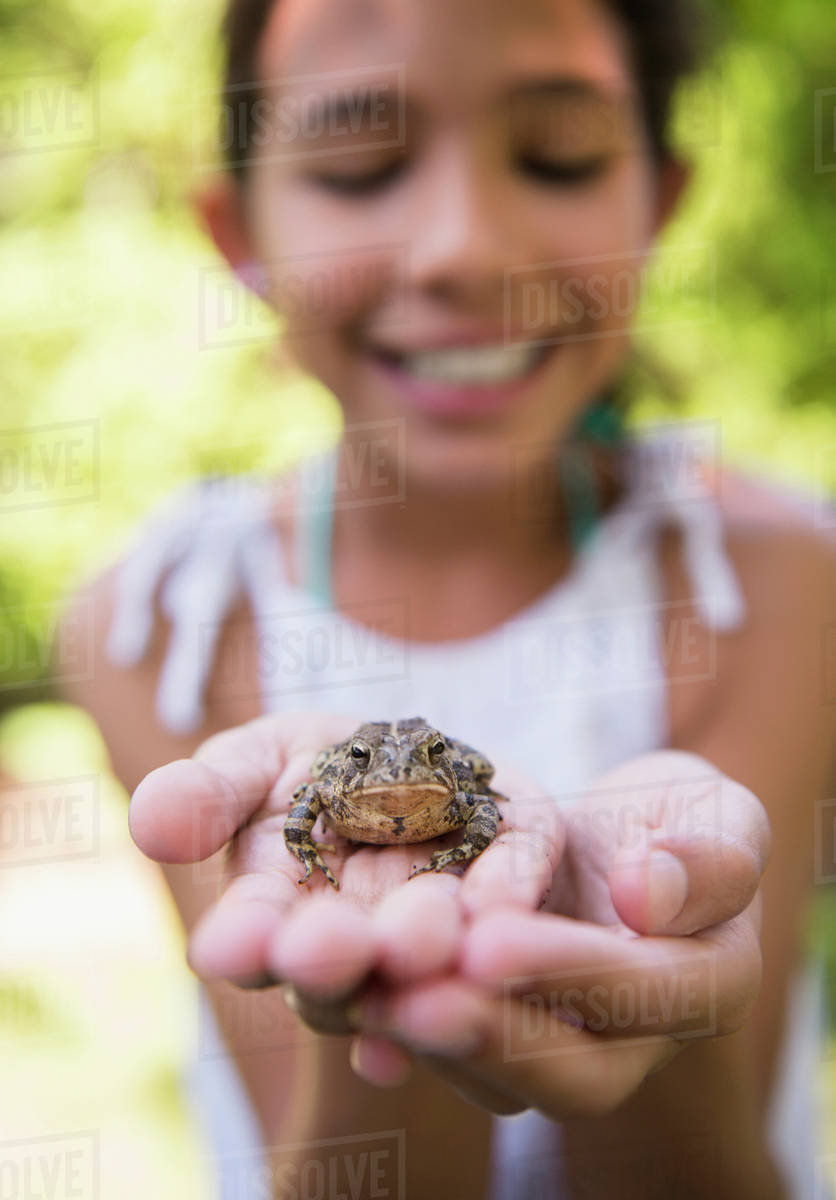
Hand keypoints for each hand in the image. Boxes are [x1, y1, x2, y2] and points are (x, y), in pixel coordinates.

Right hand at [128, 709, 563, 1023]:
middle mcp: (358, 943)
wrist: (415, 750)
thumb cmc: (317, 767)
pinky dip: (504, 900)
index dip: (245, 943)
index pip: (254, 940)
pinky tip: (500, 909)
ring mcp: (436, 924)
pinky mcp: (509, 881)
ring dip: (423, 948)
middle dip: (337, 958)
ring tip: (426, 934)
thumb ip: (206, 794)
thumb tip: (150, 824)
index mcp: (280, 917)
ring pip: (428, 957)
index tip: (231, 945)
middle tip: (336, 943)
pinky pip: (509, 897)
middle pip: (344, 969)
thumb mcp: (253, 762)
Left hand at [347, 751, 770, 1118]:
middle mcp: (636, 1042)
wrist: (619, 843)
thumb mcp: (715, 813)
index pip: (646, 993)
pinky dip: (397, 1032)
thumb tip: (646, 894)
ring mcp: (564, 1049)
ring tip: (366, 1000)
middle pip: (571, 1073)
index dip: (572, 972)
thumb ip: (709, 854)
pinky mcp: (498, 1036)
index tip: (493, 941)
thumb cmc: (676, 819)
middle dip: (488, 1037)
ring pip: (498, 1078)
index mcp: (706, 985)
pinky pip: (450, 1053)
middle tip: (413, 1001)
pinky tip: (344, 1001)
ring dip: (430, 1043)